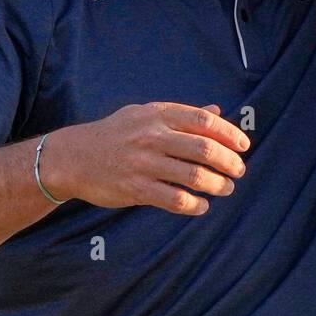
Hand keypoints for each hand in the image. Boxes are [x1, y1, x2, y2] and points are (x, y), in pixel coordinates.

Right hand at [40, 103, 251, 215]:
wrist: (72, 157)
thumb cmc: (115, 133)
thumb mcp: (145, 114)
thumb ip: (182, 115)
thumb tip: (217, 109)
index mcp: (158, 114)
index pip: (204, 121)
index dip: (229, 133)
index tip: (243, 145)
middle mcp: (152, 136)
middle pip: (204, 149)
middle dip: (229, 162)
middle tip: (238, 171)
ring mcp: (144, 163)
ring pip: (194, 176)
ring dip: (217, 185)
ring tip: (225, 188)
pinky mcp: (135, 189)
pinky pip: (174, 200)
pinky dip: (194, 205)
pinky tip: (202, 206)